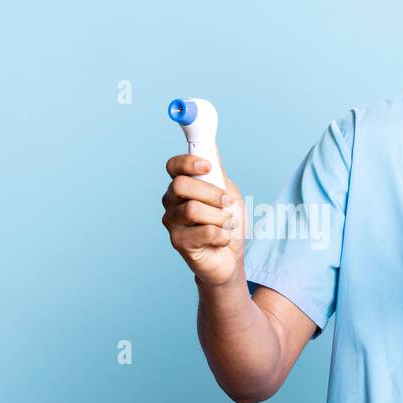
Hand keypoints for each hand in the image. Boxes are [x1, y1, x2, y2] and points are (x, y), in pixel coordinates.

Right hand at [162, 151, 245, 287]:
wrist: (231, 257)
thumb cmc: (227, 223)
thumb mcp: (227, 192)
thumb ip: (216, 172)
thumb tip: (209, 145)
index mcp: (182, 185)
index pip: (173, 166)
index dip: (188, 162)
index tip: (208, 167)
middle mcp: (172, 202)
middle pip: (180, 186)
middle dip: (210, 193)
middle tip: (226, 203)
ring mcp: (172, 222)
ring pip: (192, 209)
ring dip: (219, 217)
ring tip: (228, 224)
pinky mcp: (178, 242)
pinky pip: (203, 232)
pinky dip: (221, 235)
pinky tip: (222, 239)